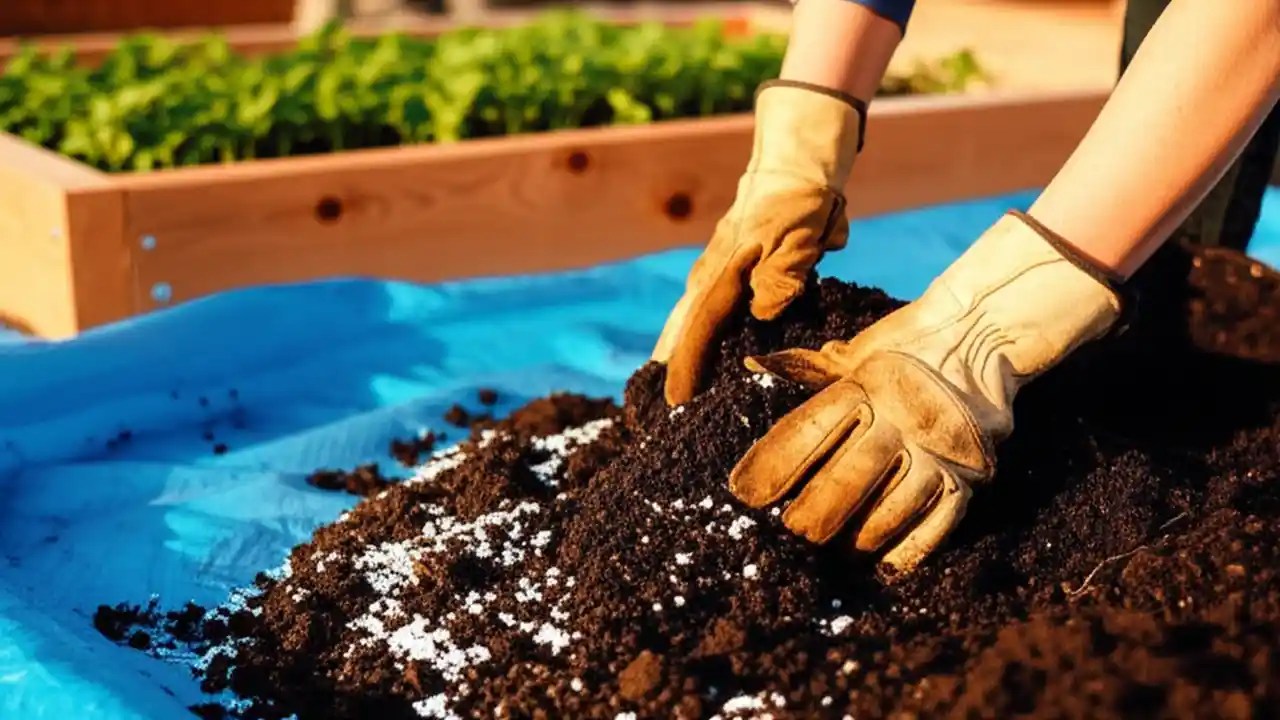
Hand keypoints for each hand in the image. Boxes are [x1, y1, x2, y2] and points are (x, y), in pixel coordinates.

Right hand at [652, 80, 865, 405]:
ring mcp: (712, 271)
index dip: (686, 368)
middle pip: (680, 329)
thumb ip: (782, 277)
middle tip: (653, 407)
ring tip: (662, 385)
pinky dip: (689, 332)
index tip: (674, 403)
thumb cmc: (800, 203)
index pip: (698, 331)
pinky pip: (700, 309)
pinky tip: (690, 347)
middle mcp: (708, 277)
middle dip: (668, 366)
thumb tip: (762, 313)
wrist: (795, 162)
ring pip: (686, 319)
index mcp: (723, 274)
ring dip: (674, 351)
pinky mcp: (723, 268)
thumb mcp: (801, 239)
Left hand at [728, 211, 1123, 572]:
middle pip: (846, 482)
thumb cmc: (903, 346)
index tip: (744, 494)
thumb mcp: (856, 350)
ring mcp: (939, 450)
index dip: (771, 467)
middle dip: (812, 515)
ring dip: (857, 536)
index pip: (807, 433)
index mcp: (865, 385)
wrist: (982, 334)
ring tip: (836, 547)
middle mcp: (902, 419)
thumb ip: (808, 368)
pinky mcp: (971, 473)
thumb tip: (753, 367)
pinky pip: (939, 523)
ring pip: (890, 511)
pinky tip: (885, 562)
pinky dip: (910, 548)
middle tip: (793, 530)